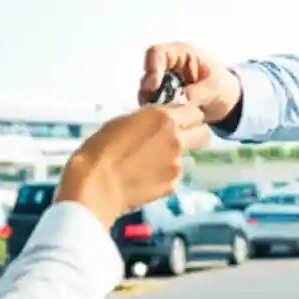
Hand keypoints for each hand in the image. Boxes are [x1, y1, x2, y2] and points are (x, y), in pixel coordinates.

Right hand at [56, 104, 210, 226]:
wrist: (94, 186)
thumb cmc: (100, 150)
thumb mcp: (123, 121)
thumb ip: (148, 119)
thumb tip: (158, 122)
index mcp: (164, 119)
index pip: (195, 111)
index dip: (187, 115)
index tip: (179, 119)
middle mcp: (176, 140)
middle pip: (203, 134)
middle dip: (194, 134)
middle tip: (176, 138)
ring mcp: (176, 165)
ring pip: (186, 156)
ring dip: (173, 156)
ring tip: (146, 162)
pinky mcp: (171, 186)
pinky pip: (174, 176)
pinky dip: (163, 176)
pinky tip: (142, 176)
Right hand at [139, 42, 241, 123]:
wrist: (228, 103)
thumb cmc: (223, 87)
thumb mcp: (214, 88)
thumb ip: (197, 92)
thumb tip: (178, 100)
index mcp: (181, 54)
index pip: (156, 53)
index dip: (152, 69)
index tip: (154, 88)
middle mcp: (168, 66)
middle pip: (147, 74)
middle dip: (149, 92)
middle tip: (157, 108)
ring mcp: (163, 83)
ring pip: (146, 91)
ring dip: (151, 104)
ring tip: (163, 116)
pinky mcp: (162, 99)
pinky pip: (151, 104)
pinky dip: (155, 112)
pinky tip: (164, 121)